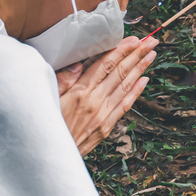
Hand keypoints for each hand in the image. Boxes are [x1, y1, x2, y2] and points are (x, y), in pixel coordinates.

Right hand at [55, 35, 158, 155]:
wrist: (50, 156)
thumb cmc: (44, 125)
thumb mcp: (46, 98)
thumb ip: (63, 79)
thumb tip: (78, 63)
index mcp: (80, 92)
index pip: (105, 65)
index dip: (121, 50)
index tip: (134, 39)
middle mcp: (96, 102)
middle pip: (120, 73)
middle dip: (137, 55)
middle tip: (151, 42)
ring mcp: (103, 115)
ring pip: (126, 87)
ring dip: (140, 69)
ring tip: (151, 55)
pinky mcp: (106, 127)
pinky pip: (125, 105)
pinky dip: (136, 91)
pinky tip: (144, 80)